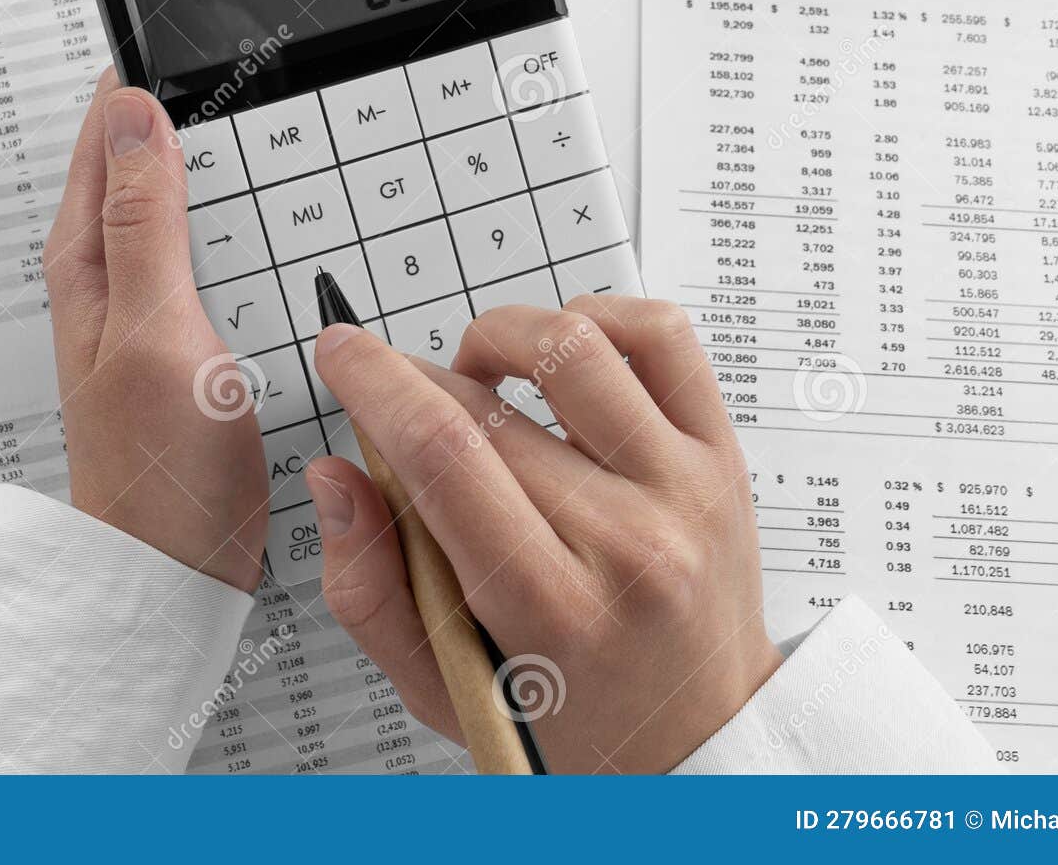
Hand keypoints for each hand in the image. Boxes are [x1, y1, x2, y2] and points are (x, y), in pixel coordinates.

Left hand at [44, 70, 267, 592]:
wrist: (174, 567)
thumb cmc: (153, 473)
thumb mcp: (154, 330)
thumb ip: (145, 224)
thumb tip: (136, 116)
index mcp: (86, 257)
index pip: (107, 130)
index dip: (144, 73)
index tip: (191, 26)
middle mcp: (108, 272)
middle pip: (142, 154)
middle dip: (184, 100)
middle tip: (238, 47)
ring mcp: (149, 302)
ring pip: (180, 197)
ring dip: (215, 156)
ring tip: (260, 103)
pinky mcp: (187, 332)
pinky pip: (210, 248)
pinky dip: (241, 218)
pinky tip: (276, 216)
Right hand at [306, 296, 781, 771]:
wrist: (695, 740)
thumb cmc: (567, 716)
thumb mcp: (440, 684)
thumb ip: (368, 586)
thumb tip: (334, 475)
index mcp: (550, 606)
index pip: (445, 455)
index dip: (376, 384)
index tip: (341, 353)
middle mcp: (629, 540)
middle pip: (489, 406)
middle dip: (415, 380)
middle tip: (397, 400)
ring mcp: (686, 490)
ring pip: (575, 346)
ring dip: (501, 336)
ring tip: (480, 377)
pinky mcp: (722, 456)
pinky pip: (663, 336)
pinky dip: (599, 317)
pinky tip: (564, 359)